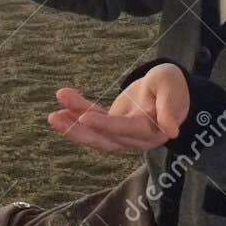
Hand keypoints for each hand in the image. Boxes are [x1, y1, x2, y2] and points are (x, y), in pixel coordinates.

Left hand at [47, 64, 189, 154]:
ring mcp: (122, 136)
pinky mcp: (112, 127)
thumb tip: (172, 132)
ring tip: (53, 116)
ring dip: (72, 127)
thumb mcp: (172, 89)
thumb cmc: (173, 86)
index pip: (125, 129)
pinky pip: (93, 123)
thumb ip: (170, 108)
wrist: (170, 90)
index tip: (85, 117)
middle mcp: (135, 139)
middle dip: (79, 130)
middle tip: (55, 118)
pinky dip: (77, 116)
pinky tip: (61, 108)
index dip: (105, 125)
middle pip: (105, 138)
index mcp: (151, 130)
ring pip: (95, 135)